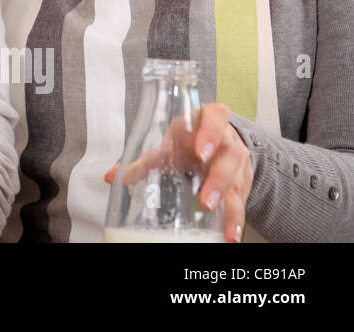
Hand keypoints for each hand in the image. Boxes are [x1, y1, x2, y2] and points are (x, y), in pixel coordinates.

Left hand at [104, 102, 252, 242]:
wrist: (217, 143)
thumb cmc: (189, 139)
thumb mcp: (169, 145)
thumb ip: (144, 160)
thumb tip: (112, 177)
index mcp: (208, 120)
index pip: (215, 118)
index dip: (210, 133)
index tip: (200, 153)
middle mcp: (228, 141)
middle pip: (230, 157)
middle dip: (219, 180)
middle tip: (206, 201)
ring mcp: (239, 164)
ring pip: (238, 183)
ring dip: (232, 208)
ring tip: (226, 231)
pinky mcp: (242, 185)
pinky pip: (242, 201)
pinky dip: (237, 220)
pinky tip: (231, 236)